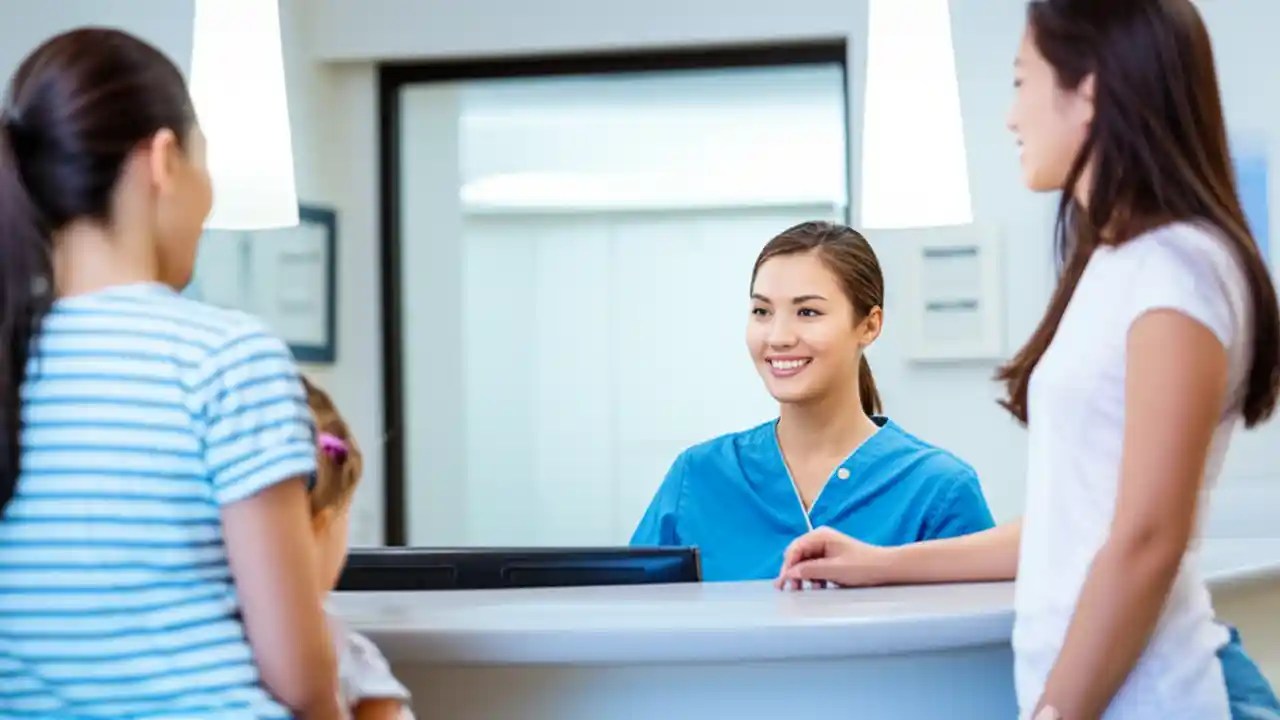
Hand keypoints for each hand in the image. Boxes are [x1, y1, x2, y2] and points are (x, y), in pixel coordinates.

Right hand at [774, 526, 891, 589]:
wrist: (886, 569)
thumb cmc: (863, 566)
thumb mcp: (834, 570)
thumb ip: (810, 570)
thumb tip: (789, 573)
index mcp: (820, 536)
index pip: (795, 549)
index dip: (787, 566)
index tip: (784, 583)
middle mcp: (820, 539)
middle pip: (797, 555)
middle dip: (792, 571)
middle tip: (789, 590)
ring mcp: (825, 548)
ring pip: (804, 562)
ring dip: (802, 576)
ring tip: (802, 591)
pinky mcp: (830, 558)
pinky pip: (814, 567)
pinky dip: (812, 577)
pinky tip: (816, 587)